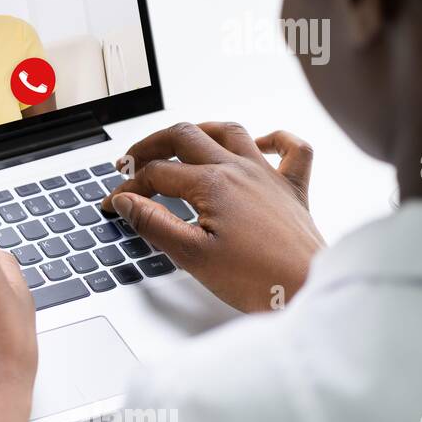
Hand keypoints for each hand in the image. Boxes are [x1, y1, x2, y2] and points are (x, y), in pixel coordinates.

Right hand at [102, 121, 324, 312]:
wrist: (306, 290)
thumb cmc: (256, 278)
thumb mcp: (191, 256)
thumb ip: (153, 223)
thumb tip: (127, 201)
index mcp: (212, 184)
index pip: (156, 174)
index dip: (129, 187)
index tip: (114, 203)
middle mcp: (239, 170)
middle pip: (185, 137)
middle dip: (150, 145)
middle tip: (131, 161)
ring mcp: (267, 176)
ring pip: (229, 132)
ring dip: (200, 131)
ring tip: (179, 142)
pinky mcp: (292, 189)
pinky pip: (292, 150)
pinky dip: (275, 140)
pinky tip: (260, 144)